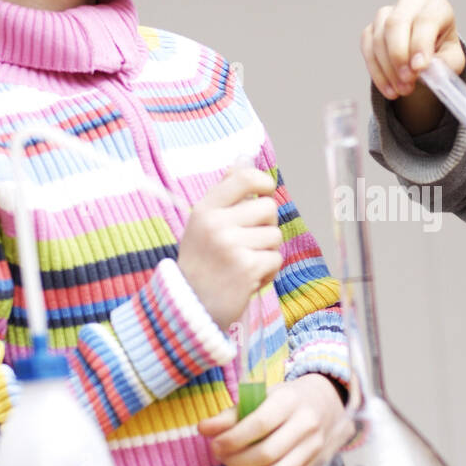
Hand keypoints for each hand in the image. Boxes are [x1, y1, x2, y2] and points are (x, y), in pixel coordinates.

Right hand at [177, 162, 283, 331]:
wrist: (190, 308)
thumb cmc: (202, 262)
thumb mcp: (204, 223)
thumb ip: (226, 192)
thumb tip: (244, 156)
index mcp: (204, 210)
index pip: (243, 178)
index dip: (263, 181)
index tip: (266, 190)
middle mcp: (216, 224)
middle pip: (268, 208)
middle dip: (266, 226)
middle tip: (248, 243)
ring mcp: (231, 246)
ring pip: (275, 236)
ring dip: (266, 252)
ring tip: (245, 263)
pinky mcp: (246, 268)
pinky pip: (275, 259)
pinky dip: (268, 272)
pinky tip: (249, 280)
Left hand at [196, 374, 347, 465]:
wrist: (326, 403)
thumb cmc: (285, 399)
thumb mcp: (260, 397)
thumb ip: (231, 414)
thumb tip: (203, 429)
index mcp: (290, 400)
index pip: (260, 423)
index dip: (233, 438)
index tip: (215, 444)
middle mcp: (307, 424)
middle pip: (268, 453)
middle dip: (237, 460)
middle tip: (220, 456)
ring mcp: (314, 447)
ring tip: (233, 465)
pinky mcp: (315, 465)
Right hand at [361, 0, 465, 134]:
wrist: (426, 58)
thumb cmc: (442, 55)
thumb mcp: (452, 61)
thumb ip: (444, 64)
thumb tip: (427, 70)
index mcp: (436, 6)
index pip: (425, 20)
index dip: (420, 44)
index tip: (419, 68)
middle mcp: (410, 3)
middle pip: (395, 24)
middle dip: (399, 57)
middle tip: (407, 83)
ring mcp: (387, 14)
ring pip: (379, 38)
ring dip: (388, 69)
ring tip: (402, 90)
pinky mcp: (371, 29)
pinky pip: (368, 49)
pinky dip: (377, 73)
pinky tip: (389, 89)